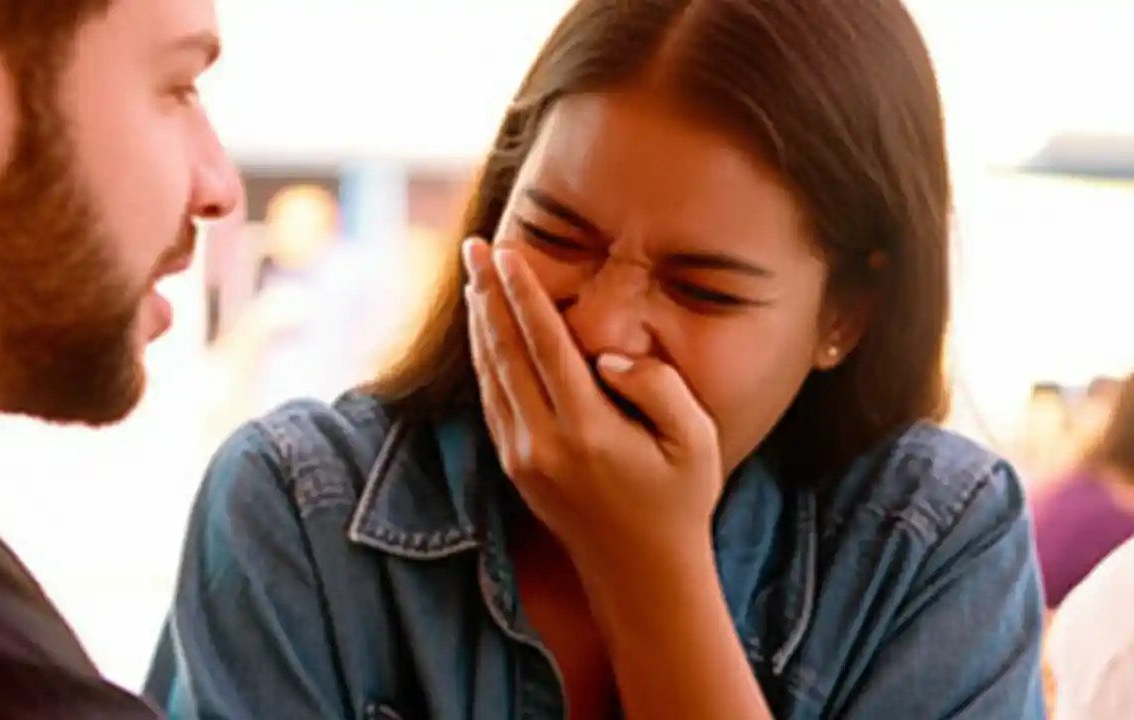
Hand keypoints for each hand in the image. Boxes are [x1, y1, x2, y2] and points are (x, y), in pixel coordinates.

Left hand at [462, 237, 723, 576]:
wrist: (640, 573)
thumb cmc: (679, 500)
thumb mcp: (696, 442)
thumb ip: (660, 389)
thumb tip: (611, 357)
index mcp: (588, 431)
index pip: (545, 345)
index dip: (523, 294)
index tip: (506, 253)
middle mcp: (544, 443)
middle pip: (504, 352)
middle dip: (488, 294)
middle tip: (474, 247)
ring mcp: (523, 457)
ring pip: (490, 375)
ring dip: (480, 323)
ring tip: (474, 277)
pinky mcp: (514, 466)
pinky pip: (492, 400)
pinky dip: (484, 358)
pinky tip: (485, 332)